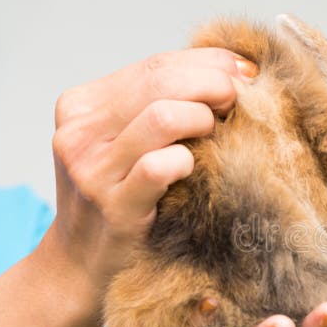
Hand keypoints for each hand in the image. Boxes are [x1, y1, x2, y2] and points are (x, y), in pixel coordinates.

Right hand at [44, 48, 259, 309]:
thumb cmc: (120, 197)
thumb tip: (231, 71)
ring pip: (162, 116)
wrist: (82, 264)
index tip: (246, 71)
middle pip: (162, 81)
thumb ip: (159, 105)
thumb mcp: (125, 143)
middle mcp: (79, 131)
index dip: (209, 62)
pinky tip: (193, 169)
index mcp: (82, 104)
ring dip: (204, 119)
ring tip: (216, 134)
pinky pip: (160, 166)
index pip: (156, 64)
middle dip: (214, 84)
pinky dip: (187, 161)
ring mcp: (92, 169)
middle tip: (238, 102)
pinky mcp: (113, 205)